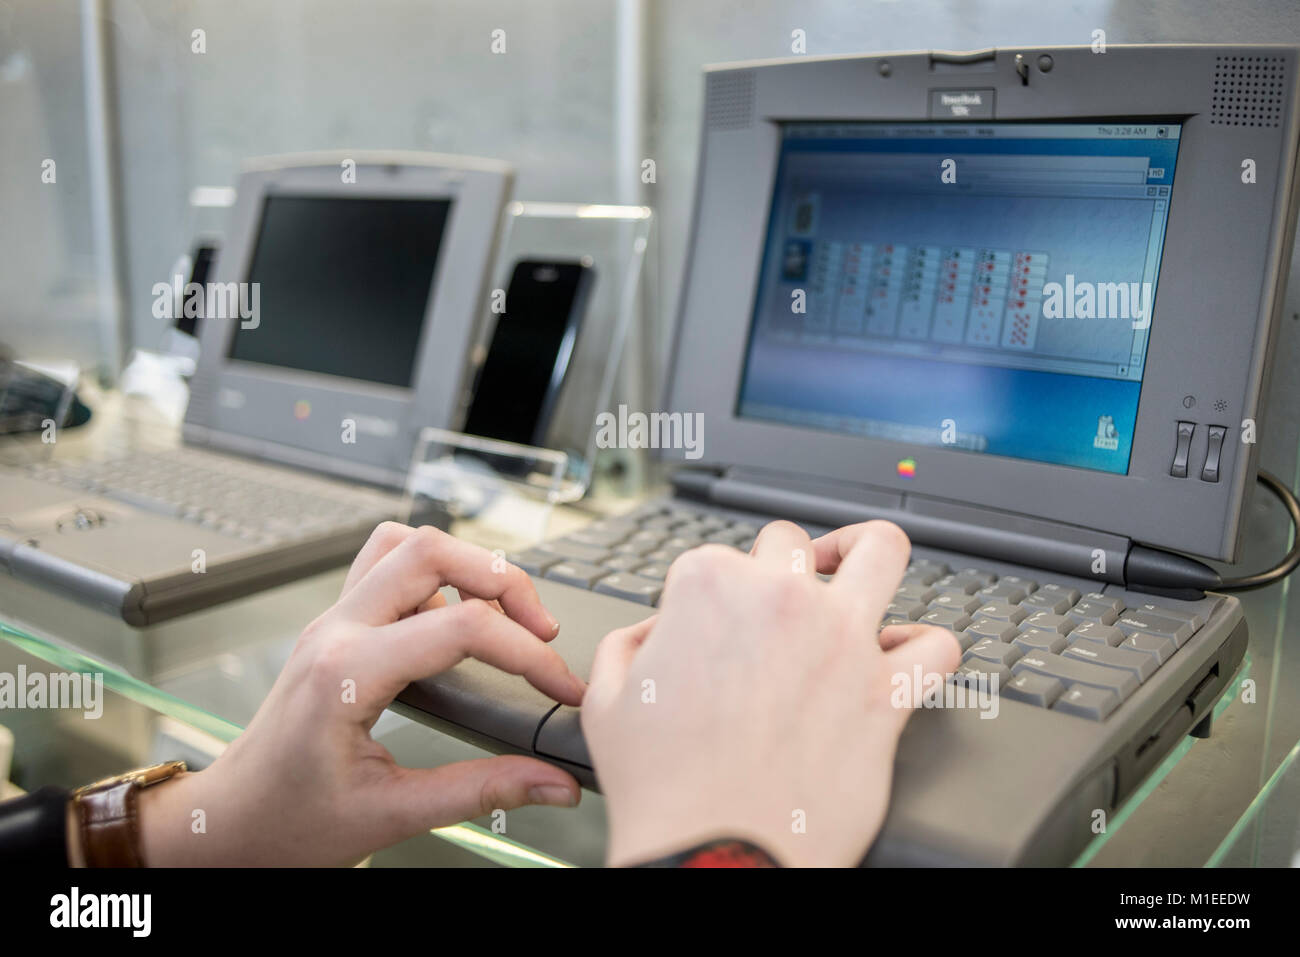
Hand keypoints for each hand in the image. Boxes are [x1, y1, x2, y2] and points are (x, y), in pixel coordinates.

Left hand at [136, 523, 585, 866]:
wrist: (229, 825)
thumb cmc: (288, 822)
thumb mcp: (392, 815)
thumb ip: (481, 792)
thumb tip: (550, 784)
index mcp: (347, 674)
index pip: (461, 628)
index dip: (528, 655)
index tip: (559, 687)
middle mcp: (336, 632)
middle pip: (431, 551)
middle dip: (503, 581)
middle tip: (539, 631)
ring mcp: (331, 622)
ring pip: (405, 544)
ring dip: (464, 566)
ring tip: (500, 616)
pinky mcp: (335, 627)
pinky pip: (385, 567)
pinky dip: (434, 577)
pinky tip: (453, 622)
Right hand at [581, 520, 959, 866]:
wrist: (717, 852)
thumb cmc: (663, 786)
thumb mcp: (608, 700)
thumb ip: (629, 645)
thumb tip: (654, 632)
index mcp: (710, 585)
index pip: (714, 560)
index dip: (705, 599)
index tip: (703, 633)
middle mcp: (783, 598)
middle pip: (791, 544)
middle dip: (777, 568)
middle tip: (769, 604)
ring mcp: (844, 640)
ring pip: (883, 551)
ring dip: (864, 555)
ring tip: (852, 573)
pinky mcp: (888, 692)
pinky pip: (936, 644)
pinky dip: (923, 643)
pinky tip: (899, 653)